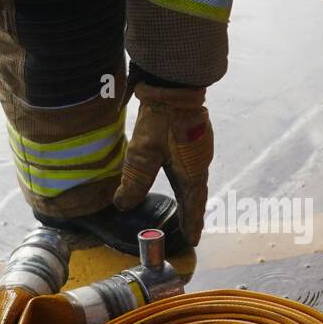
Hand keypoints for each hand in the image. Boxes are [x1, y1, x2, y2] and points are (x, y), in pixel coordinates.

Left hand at [114, 83, 212, 244]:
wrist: (174, 84)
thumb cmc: (161, 120)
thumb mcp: (143, 154)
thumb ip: (133, 181)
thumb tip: (122, 204)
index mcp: (191, 172)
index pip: (192, 205)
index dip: (192, 223)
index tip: (193, 239)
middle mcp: (200, 163)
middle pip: (197, 193)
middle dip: (193, 212)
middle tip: (191, 228)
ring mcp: (199, 148)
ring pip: (196, 179)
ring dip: (192, 195)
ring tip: (188, 206)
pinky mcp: (195, 135)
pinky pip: (194, 165)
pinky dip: (189, 178)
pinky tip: (183, 174)